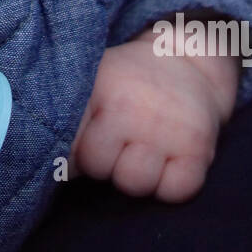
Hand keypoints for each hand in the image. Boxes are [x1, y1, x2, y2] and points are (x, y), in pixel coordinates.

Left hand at [68, 24, 239, 202]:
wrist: (185, 60)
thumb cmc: (127, 82)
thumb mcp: (91, 81)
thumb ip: (66, 116)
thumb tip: (52, 163)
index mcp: (102, 91)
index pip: (69, 146)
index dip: (72, 153)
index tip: (84, 143)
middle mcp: (133, 110)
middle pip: (99, 168)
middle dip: (102, 163)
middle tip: (116, 144)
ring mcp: (167, 130)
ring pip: (135, 183)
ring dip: (134, 175)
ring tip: (139, 153)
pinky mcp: (199, 148)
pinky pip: (177, 190)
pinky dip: (170, 186)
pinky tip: (165, 165)